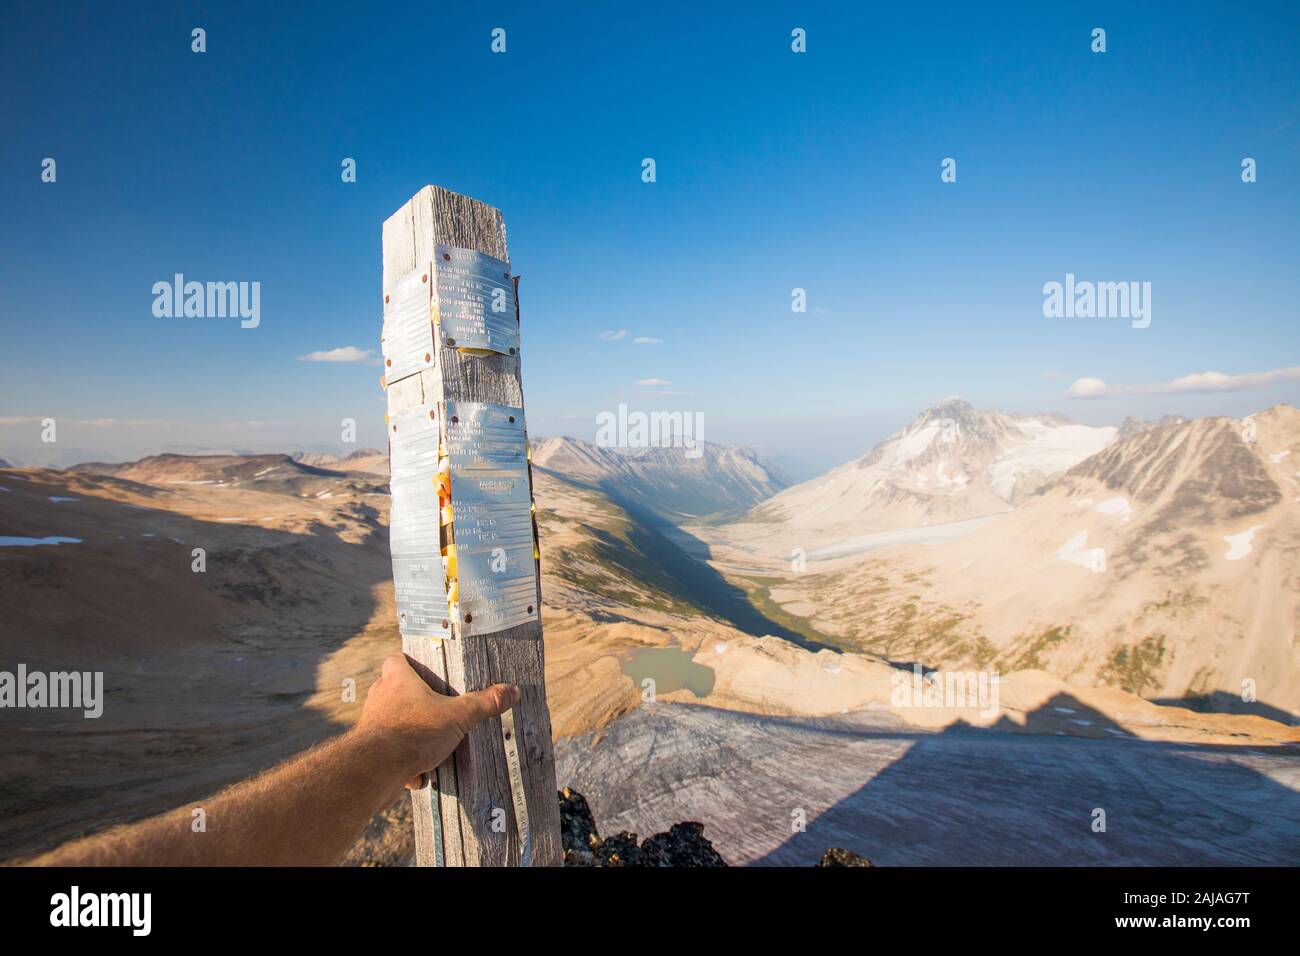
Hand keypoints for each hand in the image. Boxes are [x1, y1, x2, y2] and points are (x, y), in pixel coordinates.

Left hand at [356, 653, 519, 789]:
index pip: (396, 660)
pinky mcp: (369, 751)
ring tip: (433, 744)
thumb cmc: (413, 732)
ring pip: (394, 724)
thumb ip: (483, 703)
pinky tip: (421, 772)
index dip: (409, 663)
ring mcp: (371, 724)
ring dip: (411, 734)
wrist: (376, 770)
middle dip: (416, 703)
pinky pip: (390, 752)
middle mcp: (379, 698)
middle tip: (438, 710)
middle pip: (396, 691)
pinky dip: (404, 761)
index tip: (425, 672)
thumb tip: (512, 691)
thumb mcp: (457, 716)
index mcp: (396, 679)